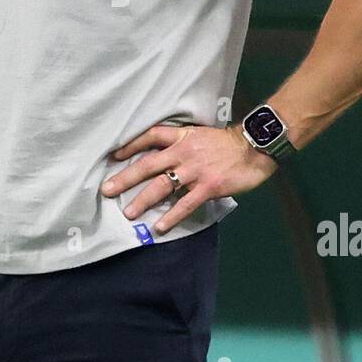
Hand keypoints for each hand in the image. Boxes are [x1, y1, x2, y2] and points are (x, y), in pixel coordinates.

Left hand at [100, 123, 275, 234]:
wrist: (254, 148)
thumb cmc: (226, 143)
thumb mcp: (200, 134)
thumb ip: (181, 142)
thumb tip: (161, 155)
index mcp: (182, 136)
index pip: (151, 136)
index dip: (131, 145)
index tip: (114, 156)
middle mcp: (184, 152)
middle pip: (148, 164)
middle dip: (126, 178)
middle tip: (107, 190)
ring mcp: (195, 170)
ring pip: (163, 186)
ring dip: (143, 200)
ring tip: (128, 213)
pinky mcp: (208, 186)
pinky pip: (186, 204)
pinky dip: (172, 216)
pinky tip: (160, 227)